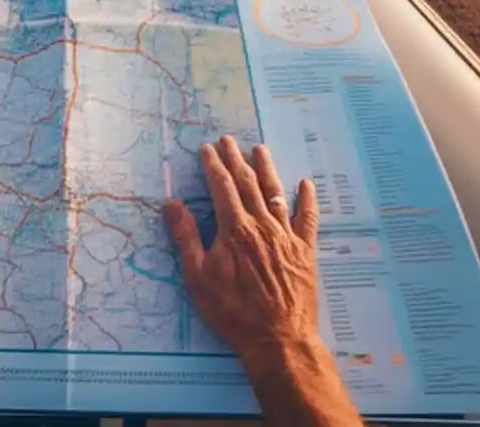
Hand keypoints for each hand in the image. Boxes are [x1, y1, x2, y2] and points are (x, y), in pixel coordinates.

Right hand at [163, 135, 320, 362]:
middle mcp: (262, 225)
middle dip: (235, 159)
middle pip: (247, 184)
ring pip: (275, 194)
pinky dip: (307, 199)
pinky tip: (305, 184)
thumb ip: (186, 238)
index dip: (212, 166)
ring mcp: (286, 236)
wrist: (278, 338)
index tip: (206, 149)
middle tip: (228, 140)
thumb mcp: (198, 278)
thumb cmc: (232, 311)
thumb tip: (171, 204)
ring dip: (267, 169)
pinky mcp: (305, 251)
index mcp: (234, 229)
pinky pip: (308, 218)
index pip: (221, 187)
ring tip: (260, 149)